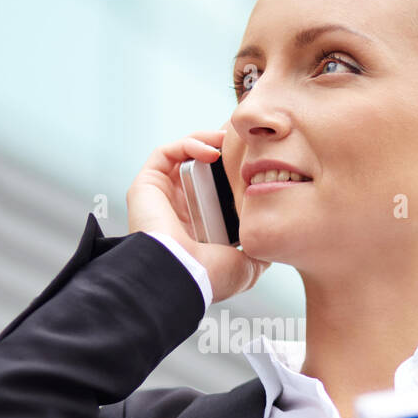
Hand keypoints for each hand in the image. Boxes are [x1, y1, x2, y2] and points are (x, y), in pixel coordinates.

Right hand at [126, 124, 269, 303]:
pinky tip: (211, 151)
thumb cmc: (209, 276)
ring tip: (228, 141)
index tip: (254, 164)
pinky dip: (189, 144)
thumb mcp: (246, 266)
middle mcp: (179, 209)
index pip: (215, 190)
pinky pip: (166, 153)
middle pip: (199, 168)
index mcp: (199, 227)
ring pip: (182, 155)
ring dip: (206, 142)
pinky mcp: (146, 185)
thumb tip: (270, 244)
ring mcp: (162, 196)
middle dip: (221, 151)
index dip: (233, 173)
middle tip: (242, 146)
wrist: (182, 276)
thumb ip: (258, 251)